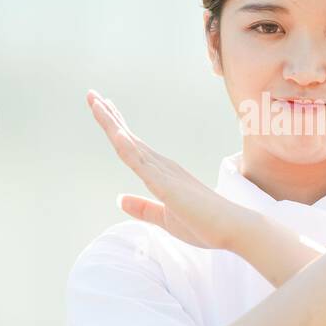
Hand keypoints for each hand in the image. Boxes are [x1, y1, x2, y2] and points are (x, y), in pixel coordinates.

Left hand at [86, 89, 255, 250]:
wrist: (234, 230)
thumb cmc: (205, 226)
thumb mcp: (165, 219)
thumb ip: (143, 209)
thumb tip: (119, 199)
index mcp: (161, 174)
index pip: (132, 146)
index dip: (116, 127)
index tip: (103, 108)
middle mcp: (162, 166)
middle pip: (127, 138)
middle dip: (108, 116)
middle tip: (91, 94)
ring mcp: (164, 173)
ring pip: (129, 144)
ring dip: (110, 122)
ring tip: (95, 102)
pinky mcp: (166, 185)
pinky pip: (141, 163)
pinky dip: (126, 146)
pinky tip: (115, 132)